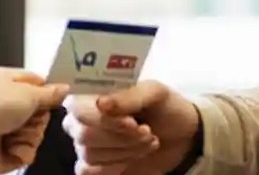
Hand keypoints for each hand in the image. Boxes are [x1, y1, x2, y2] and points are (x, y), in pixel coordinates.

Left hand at [0, 67, 69, 174]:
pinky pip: (27, 152)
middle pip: (41, 114)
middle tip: (26, 118)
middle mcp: (6, 106)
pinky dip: (21, 151)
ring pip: (36, 135)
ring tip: (13, 134)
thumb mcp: (27, 93)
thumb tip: (65, 88)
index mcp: (8, 84)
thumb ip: (49, 93)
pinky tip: (10, 146)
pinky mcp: (4, 151)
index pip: (38, 86)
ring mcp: (5, 130)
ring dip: (29, 136)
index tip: (56, 99)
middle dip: (38, 119)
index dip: (48, 94)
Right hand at [65, 81, 200, 174]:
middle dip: (121, 136)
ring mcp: (85, 142)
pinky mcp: (92, 165)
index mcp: (92, 92)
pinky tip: (132, 157)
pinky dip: (115, 166)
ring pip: (90, 154)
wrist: (181, 136)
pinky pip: (88, 171)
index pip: (77, 106)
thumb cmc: (164, 107)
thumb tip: (101, 103)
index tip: (132, 122)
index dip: (102, 118)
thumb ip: (129, 97)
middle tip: (146, 132)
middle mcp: (81, 117)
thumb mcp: (155, 94)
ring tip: (147, 140)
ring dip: (125, 150)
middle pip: (84, 133)